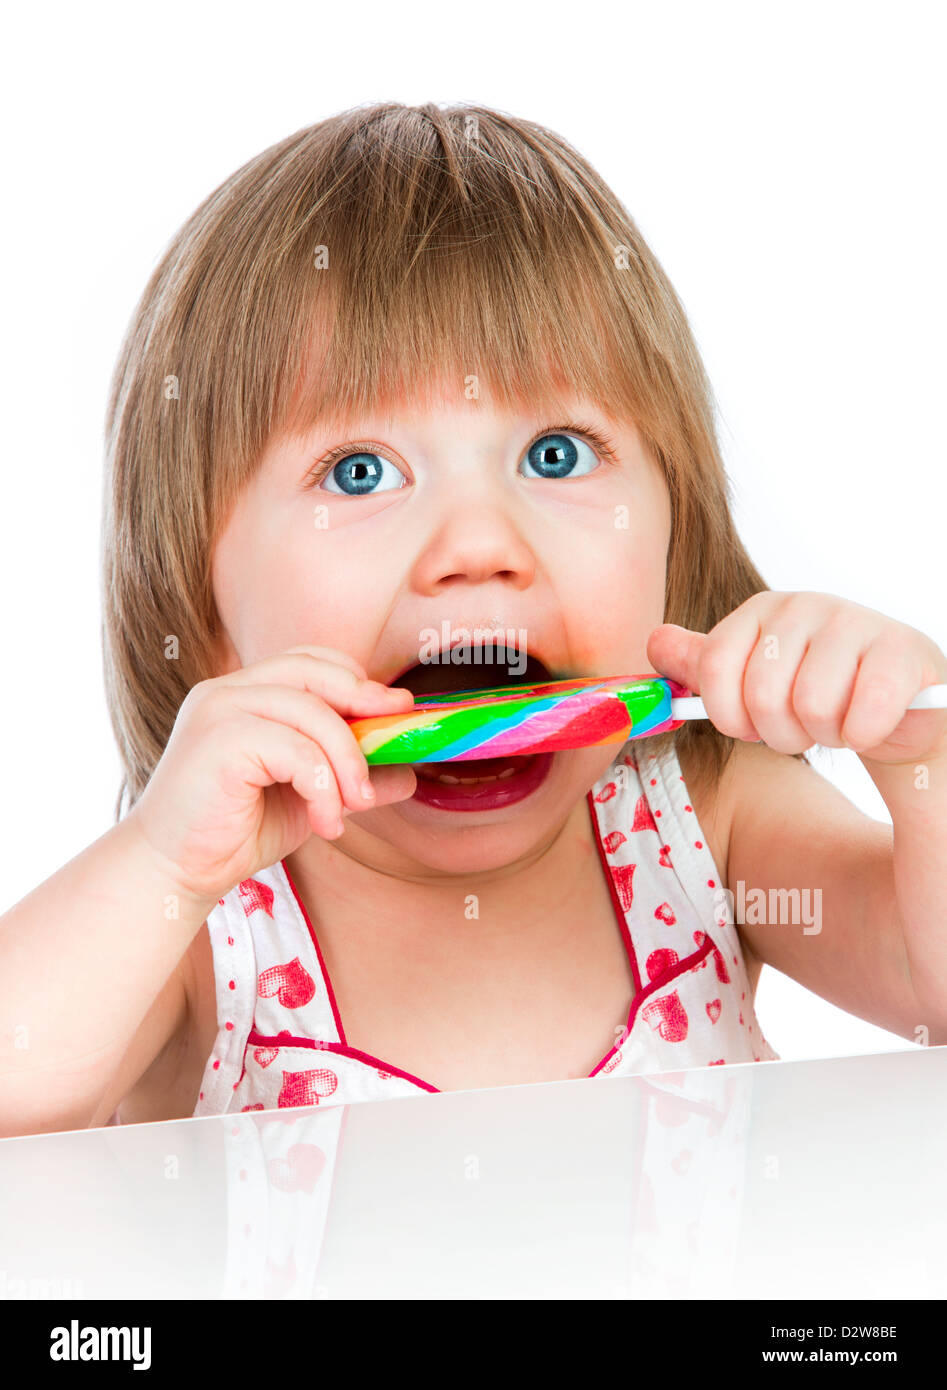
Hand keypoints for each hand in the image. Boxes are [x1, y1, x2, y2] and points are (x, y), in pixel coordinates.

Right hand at [127, 645, 417, 902]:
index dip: (358, 681)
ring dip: (346, 763)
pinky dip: (323, 786)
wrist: (175, 871)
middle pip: (315, 672)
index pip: (311, 661)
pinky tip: (326, 821)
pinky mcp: (218, 739)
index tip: (396, 712)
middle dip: (365, 706)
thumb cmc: (235, 832)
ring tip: (353, 807)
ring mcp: (218, 709)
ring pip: (312, 713)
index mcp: (244, 692)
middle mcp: (227, 690)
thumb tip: (408, 773)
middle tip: (396, 745)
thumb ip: (349, 778)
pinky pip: (295, 749)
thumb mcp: (308, 799)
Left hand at [647, 591, 946, 765]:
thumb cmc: (818, 689)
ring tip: (837, 721)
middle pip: (761, 697)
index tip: (750, 726)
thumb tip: (654, 642)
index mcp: (761, 610)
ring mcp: (856, 622)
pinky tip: (869, 725)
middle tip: (802, 726)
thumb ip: (703, 663)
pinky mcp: (903, 652)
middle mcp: (805, 605)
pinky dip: (862, 736)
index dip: (729, 716)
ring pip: (812, 708)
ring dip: (824, 736)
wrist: (897, 704)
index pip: (714, 670)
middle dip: (780, 733)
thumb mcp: (752, 675)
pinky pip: (863, 716)